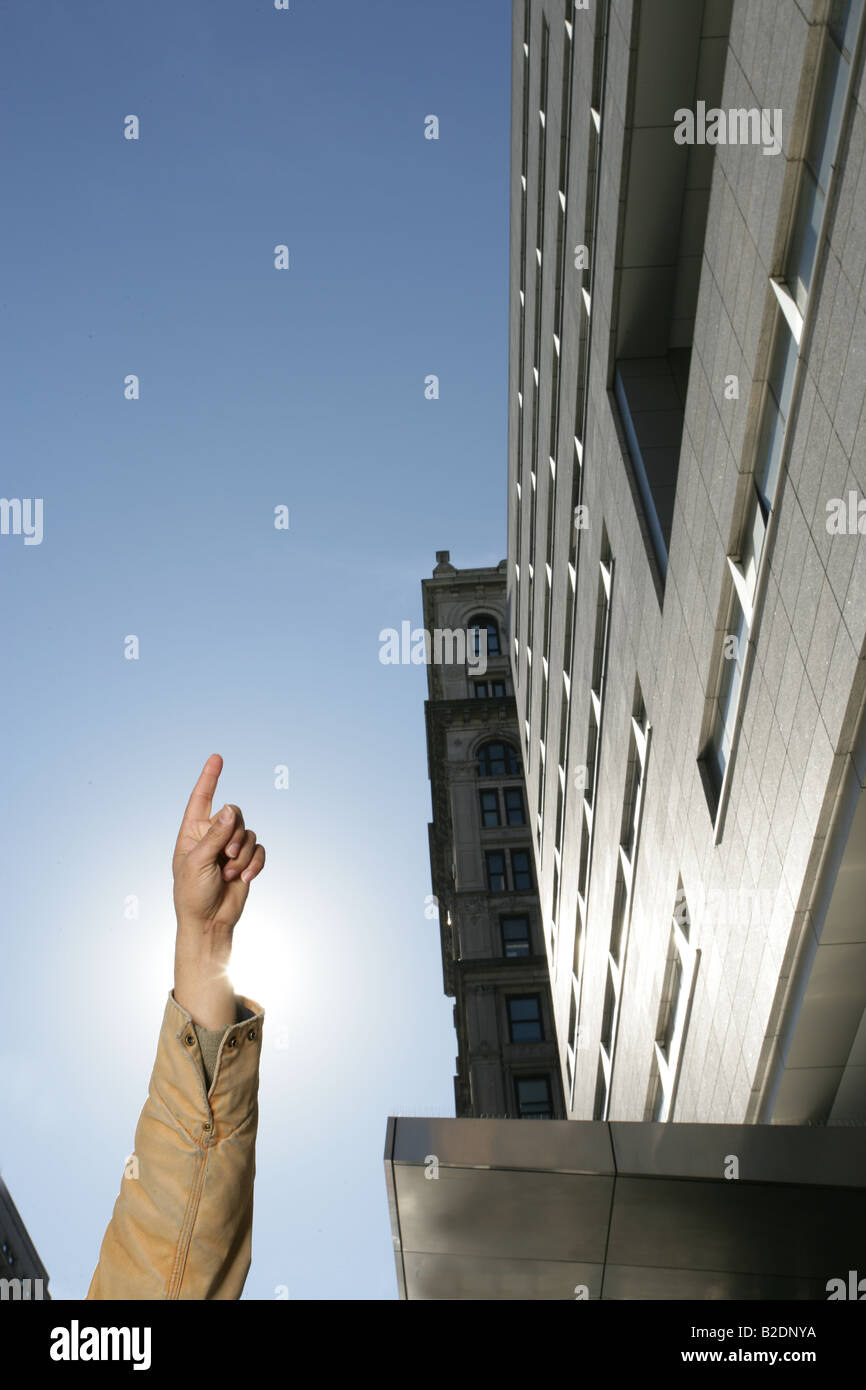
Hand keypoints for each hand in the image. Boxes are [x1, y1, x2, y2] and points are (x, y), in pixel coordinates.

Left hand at [171, 753, 265, 1028]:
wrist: (209, 922)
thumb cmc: (192, 894)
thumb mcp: (197, 862)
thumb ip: (215, 834)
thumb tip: (232, 809)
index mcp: (192, 832)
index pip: (202, 798)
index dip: (209, 778)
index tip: (216, 757)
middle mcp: (212, 835)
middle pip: (234, 816)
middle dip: (234, 835)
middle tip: (225, 856)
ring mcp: (230, 848)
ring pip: (248, 833)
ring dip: (243, 854)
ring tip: (231, 873)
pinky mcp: (246, 861)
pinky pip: (260, 850)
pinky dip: (255, 862)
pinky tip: (247, 876)